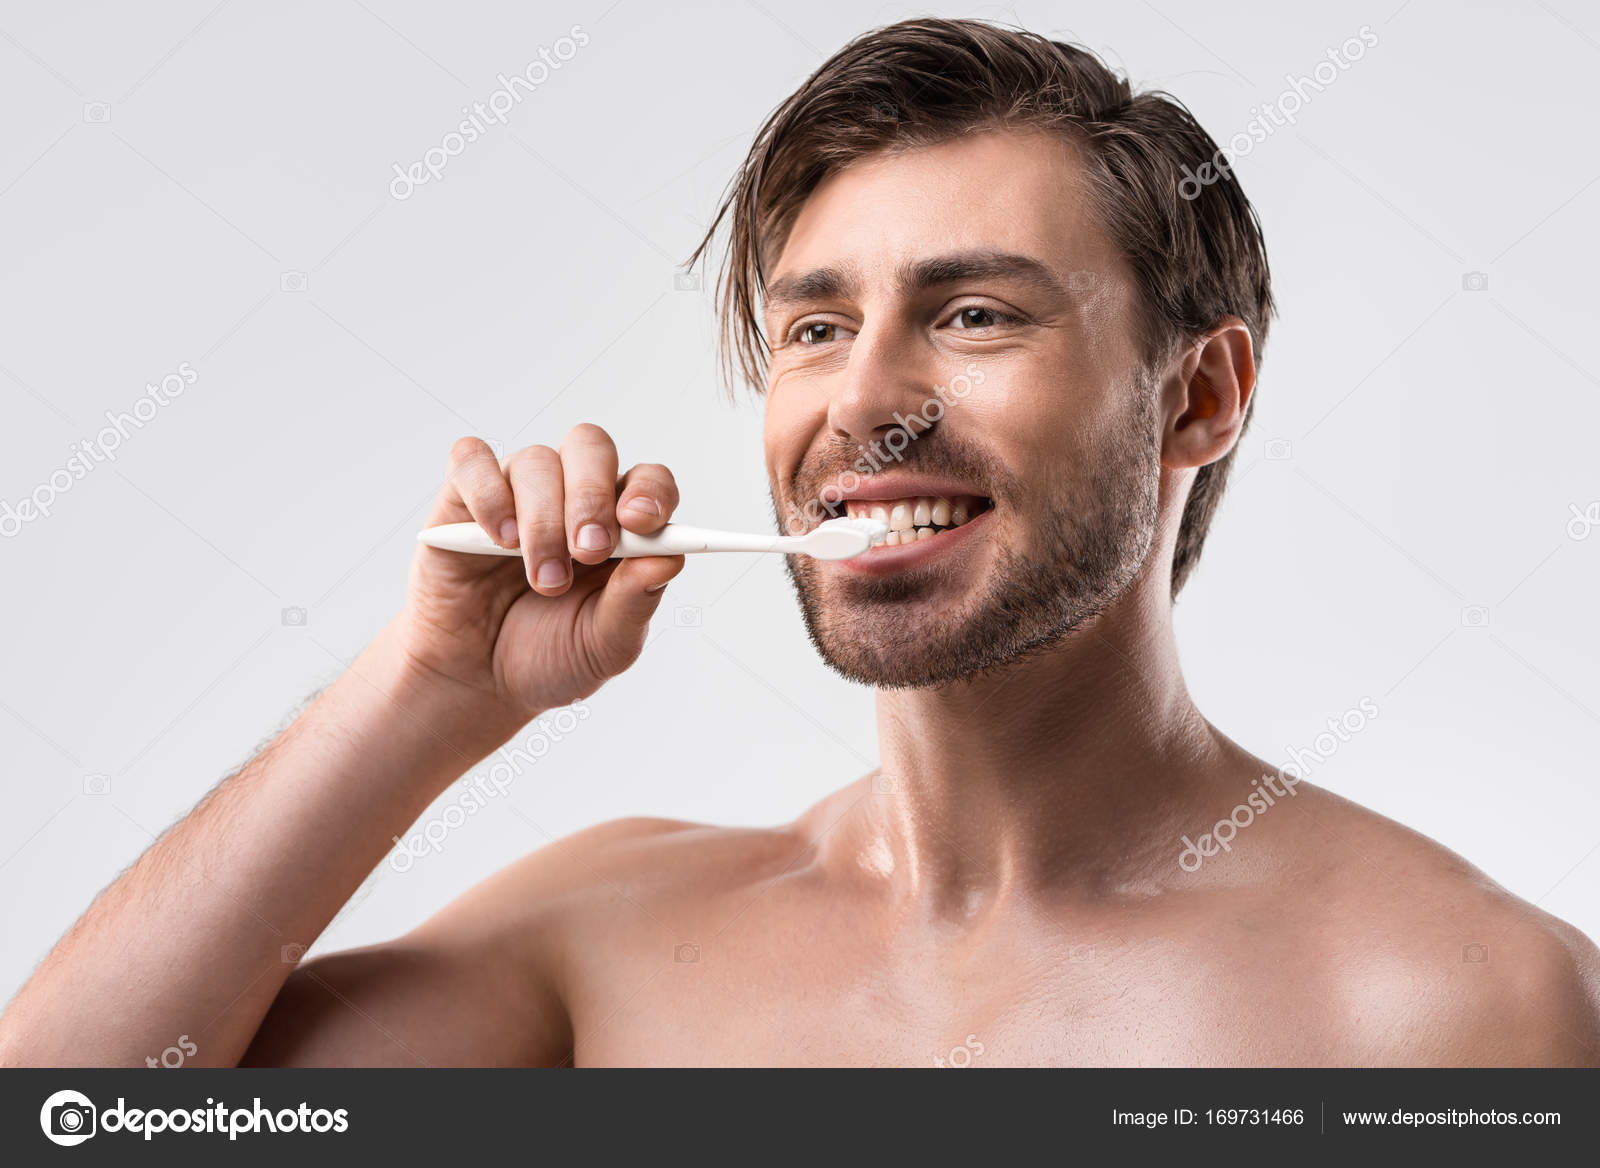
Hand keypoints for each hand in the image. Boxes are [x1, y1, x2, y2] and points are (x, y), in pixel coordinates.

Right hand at [395, 426, 684, 722]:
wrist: (479, 683)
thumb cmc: (550, 656)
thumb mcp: (604, 645)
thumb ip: (635, 603)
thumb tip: (669, 559)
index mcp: (620, 526)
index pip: (647, 481)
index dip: (650, 491)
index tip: (641, 524)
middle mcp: (570, 496)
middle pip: (591, 447)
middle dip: (592, 498)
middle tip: (588, 553)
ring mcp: (517, 491)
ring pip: (536, 461)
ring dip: (542, 523)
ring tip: (543, 580)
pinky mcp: (462, 498)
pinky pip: (472, 460)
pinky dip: (488, 495)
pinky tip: (497, 539)